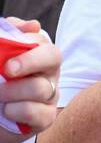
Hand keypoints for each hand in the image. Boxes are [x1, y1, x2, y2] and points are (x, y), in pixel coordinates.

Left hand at [0, 19, 60, 141]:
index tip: (9, 52)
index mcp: (37, 54)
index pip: (42, 41)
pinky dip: (16, 110)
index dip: (29, 41)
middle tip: (7, 70)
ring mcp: (50, 95)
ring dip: (13, 90)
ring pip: (40, 87)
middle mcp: (49, 72)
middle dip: (30, 61)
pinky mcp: (46, 117)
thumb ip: (9, 35)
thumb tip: (33, 25)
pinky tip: (6, 110)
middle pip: (53, 57)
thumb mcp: (0, 57)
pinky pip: (37, 112)